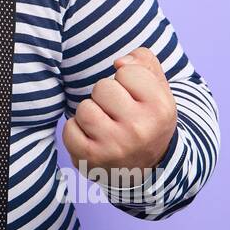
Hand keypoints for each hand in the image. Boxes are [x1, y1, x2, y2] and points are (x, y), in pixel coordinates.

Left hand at [62, 47, 177, 179]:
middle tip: (118, 112)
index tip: (134, 96)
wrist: (147, 168)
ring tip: (105, 124)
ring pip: (84, 108)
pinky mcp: (90, 158)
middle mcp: (139, 129)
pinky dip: (76, 130)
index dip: (127, 80)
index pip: (127, 71)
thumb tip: (119, 63)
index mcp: (160, 109)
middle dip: (107, 96)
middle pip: (102, 87)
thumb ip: (144, 62)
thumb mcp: (158, 89)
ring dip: (91, 112)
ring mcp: (114, 146)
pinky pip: (69, 128)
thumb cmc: (148, 119)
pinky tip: (92, 137)